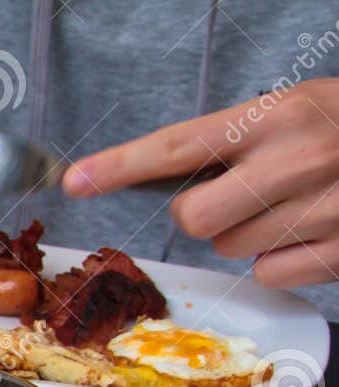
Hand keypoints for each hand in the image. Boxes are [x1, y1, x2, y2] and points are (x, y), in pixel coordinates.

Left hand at [65, 78, 338, 287]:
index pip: (177, 146)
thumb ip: (230, 141)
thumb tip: (152, 176)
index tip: (75, 181)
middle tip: (241, 196)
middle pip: (193, 218)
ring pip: (230, 249)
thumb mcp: (292, 111)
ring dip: (249, 236)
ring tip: (293, 205)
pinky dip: (282, 261)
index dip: (118, 167)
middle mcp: (298, 158)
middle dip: (204, 215)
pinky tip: (313, 231)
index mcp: (277, 115)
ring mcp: (324, 206)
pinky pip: (268, 274)